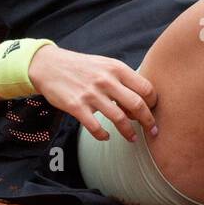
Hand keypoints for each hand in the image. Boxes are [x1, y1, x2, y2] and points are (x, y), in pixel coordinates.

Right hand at [26, 45, 157, 142]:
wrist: (49, 65)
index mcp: (117, 68)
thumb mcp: (105, 65)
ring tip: (133, 139)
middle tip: (153, 131)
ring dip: (129, 132)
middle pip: (137, 104)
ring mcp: (91, 94)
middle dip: (149, 121)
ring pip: (119, 118)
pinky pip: (95, 127)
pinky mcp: (76, 106)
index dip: (153, 102)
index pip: (145, 87)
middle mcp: (106, 80)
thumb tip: (142, 100)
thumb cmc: (82, 67)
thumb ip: (123, 79)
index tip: (153, 111)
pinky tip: (106, 136)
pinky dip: (103, 135)